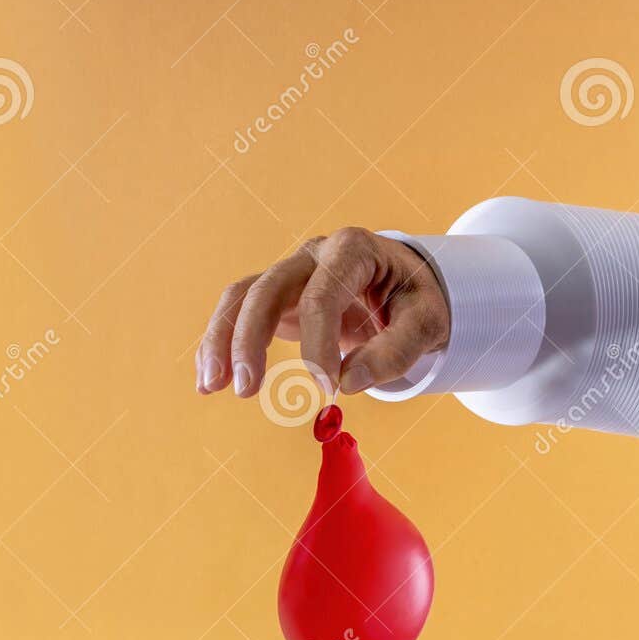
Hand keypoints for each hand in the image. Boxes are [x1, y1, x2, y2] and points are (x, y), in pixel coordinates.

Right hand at [196, 227, 449, 398]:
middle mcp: (314, 254)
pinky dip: (223, 343)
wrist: (410, 285)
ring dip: (221, 340)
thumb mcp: (428, 322)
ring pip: (242, 297)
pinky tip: (210, 379)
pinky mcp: (280, 295)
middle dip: (250, 339)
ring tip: (210, 386)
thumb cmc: (417, 300)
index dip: (318, 345)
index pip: (321, 297)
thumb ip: (395, 351)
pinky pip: (241, 312)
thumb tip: (348, 382)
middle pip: (267, 289)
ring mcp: (292, 272)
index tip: (328, 388)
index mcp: (352, 250)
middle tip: (247, 389)